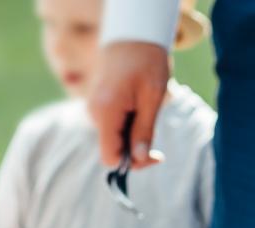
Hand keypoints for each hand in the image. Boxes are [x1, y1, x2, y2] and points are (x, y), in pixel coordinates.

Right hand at [87, 40, 169, 168]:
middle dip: (135, 152)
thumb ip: (144, 131)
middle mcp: (95, 113)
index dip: (131, 164)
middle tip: (159, 147)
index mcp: (106, 111)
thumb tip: (140, 160)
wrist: (132, 36)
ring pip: (114, 140)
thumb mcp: (152, 98)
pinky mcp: (100, 107)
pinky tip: (140, 112)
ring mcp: (95, 110)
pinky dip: (129, 128)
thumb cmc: (146, 63)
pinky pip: (114, 128)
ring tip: (148, 116)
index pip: (110, 157)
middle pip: (113, 150)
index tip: (155, 156)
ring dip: (134, 138)